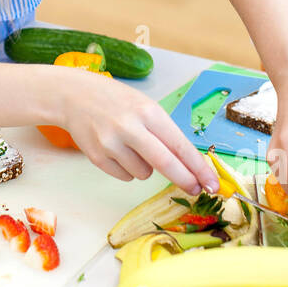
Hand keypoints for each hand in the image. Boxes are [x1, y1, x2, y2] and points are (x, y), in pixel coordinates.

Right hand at [59, 73, 220, 193]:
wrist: (74, 96)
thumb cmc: (116, 101)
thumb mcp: (145, 107)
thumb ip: (165, 133)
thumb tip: (189, 165)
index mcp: (148, 112)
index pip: (179, 145)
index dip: (198, 168)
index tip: (212, 183)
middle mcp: (130, 128)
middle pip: (165, 164)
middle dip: (185, 179)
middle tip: (196, 190)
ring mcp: (111, 144)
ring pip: (144, 174)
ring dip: (146, 168)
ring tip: (132, 146)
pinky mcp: (98, 158)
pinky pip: (126, 177)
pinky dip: (128, 169)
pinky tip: (118, 150)